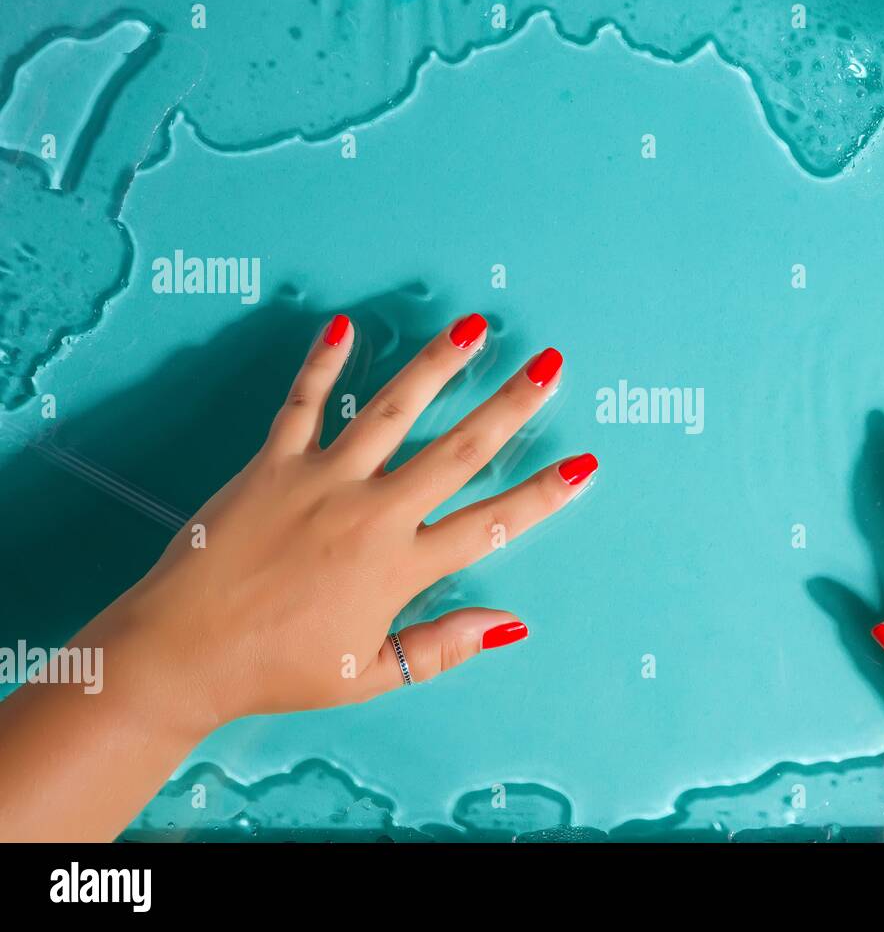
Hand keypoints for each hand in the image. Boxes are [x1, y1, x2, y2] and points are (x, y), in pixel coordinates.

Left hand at [107, 312, 596, 728]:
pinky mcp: (271, 465)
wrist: (180, 654)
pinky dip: (321, 364)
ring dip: (436, 365)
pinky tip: (344, 326)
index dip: (545, 494)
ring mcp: (321, 481)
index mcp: (400, 567)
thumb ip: (442, 647)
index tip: (585, 463)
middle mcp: (371, 513)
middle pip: (458, 450)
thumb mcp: (369, 675)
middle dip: (510, 405)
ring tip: (473, 327)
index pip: (492, 524)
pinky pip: (301, 404)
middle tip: (548, 366)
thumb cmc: (277, 671)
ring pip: (391, 410)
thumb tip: (512, 625)